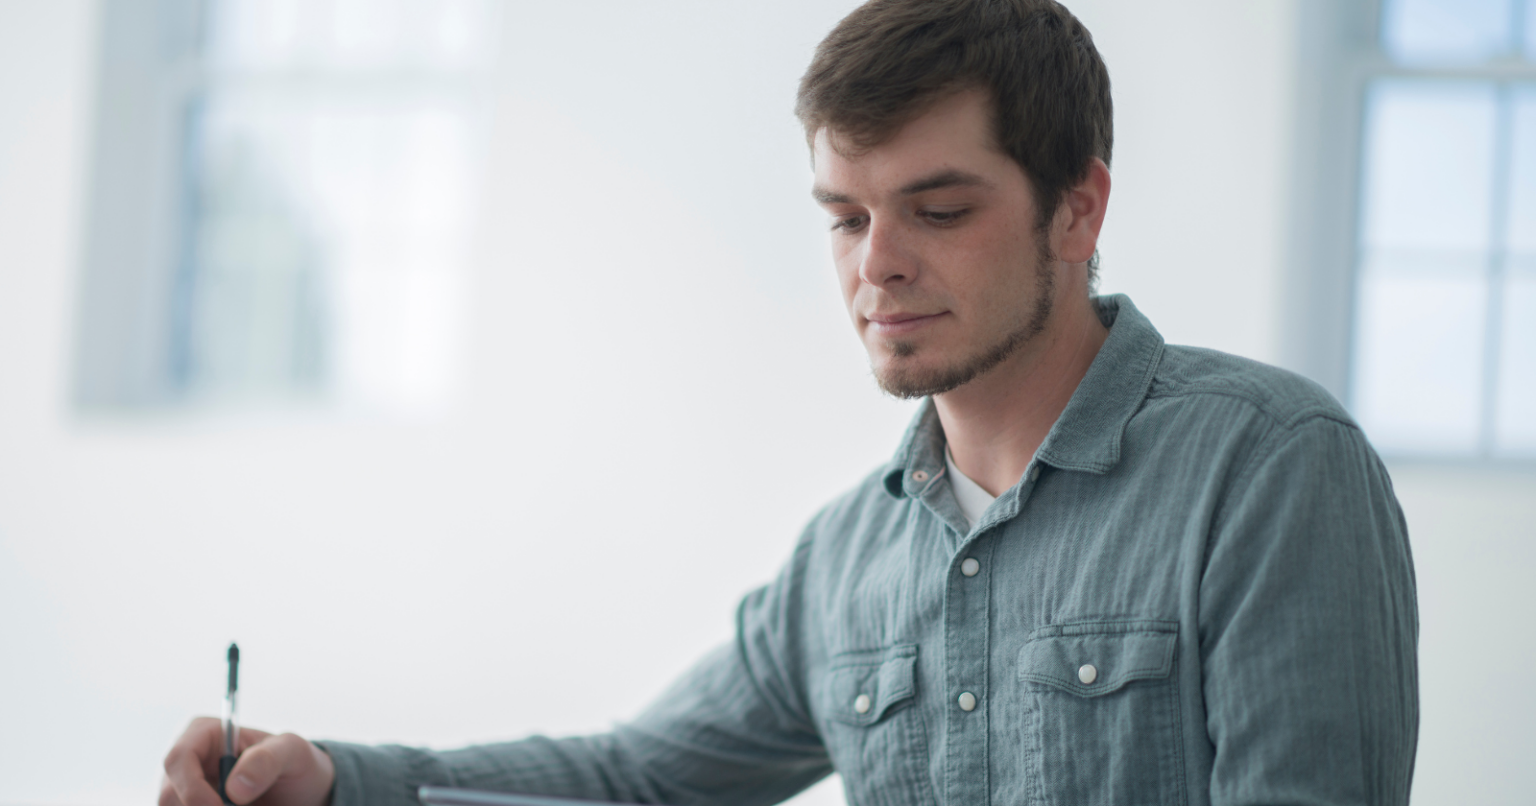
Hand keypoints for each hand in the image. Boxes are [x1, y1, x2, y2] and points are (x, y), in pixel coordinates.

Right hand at [160, 717, 335, 805]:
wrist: (299, 791)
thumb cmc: (293, 762)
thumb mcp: (292, 752)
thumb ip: (267, 760)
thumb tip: (234, 788)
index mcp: (203, 734)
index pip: (178, 759)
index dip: (191, 788)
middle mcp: (186, 763)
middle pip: (169, 795)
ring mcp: (184, 790)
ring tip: (249, 805)